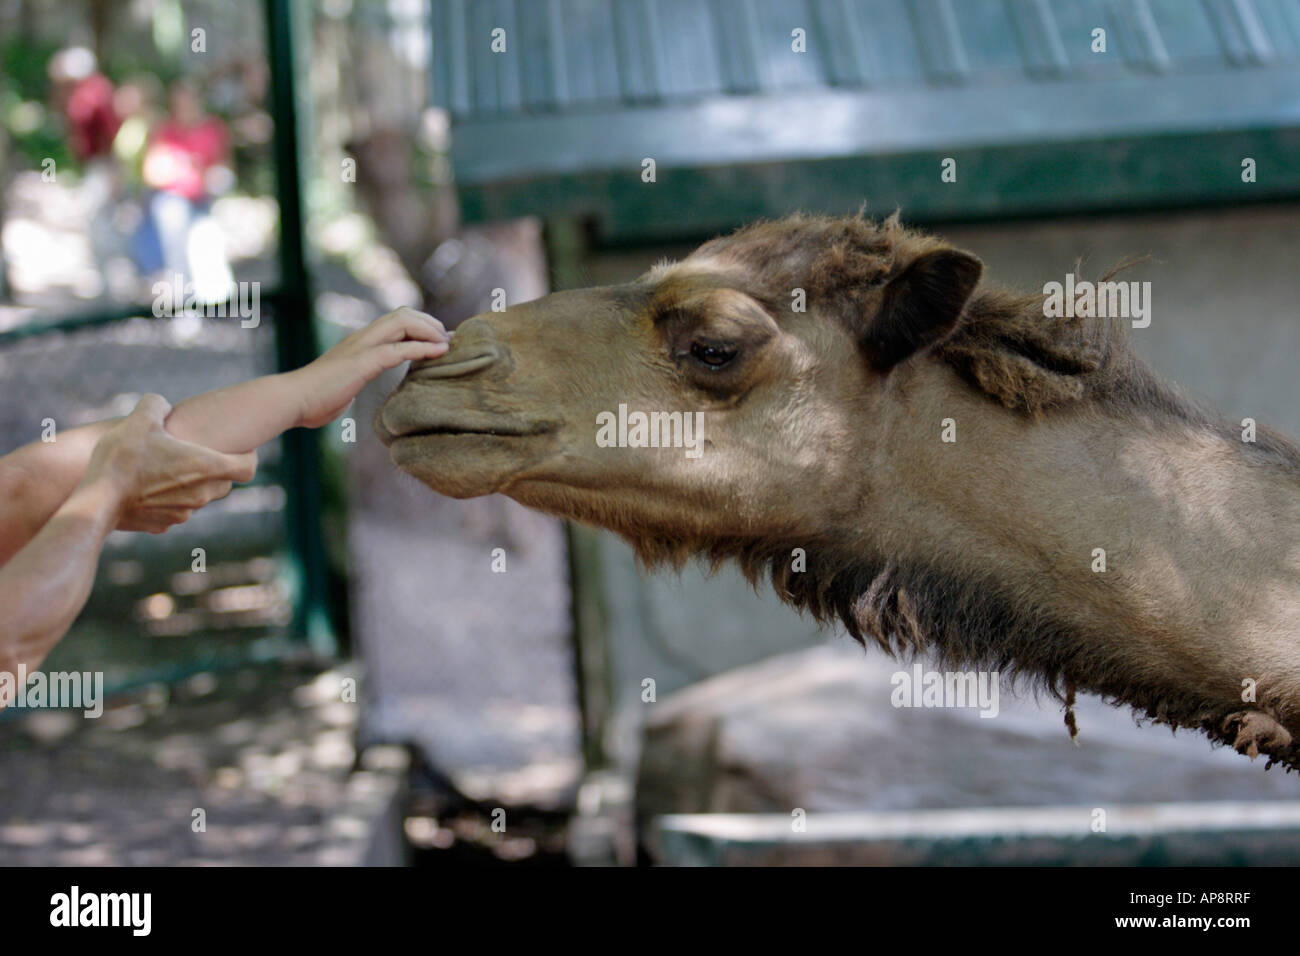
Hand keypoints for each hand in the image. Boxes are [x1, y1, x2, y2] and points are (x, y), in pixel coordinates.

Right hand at [82, 394, 258, 532]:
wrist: (96, 502)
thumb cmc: (123, 459)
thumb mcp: (140, 420)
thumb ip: (155, 405)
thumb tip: (159, 403)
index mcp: (206, 468)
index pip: (247, 468)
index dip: (248, 457)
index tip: (240, 449)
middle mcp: (201, 495)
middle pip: (224, 483)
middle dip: (216, 470)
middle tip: (195, 454)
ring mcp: (183, 513)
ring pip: (199, 498)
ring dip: (191, 485)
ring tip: (166, 469)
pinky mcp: (162, 525)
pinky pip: (175, 510)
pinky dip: (168, 500)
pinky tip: (146, 488)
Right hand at [291, 307, 449, 428]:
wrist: (293, 401)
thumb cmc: (315, 398)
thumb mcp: (343, 383)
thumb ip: (353, 379)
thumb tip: (351, 389)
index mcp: (360, 342)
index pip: (395, 320)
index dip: (421, 325)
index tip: (440, 339)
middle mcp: (363, 338)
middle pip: (403, 314)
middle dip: (430, 323)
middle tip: (448, 339)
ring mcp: (362, 347)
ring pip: (403, 323)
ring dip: (430, 331)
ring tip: (446, 344)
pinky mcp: (363, 362)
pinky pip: (398, 349)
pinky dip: (422, 348)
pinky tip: (438, 353)